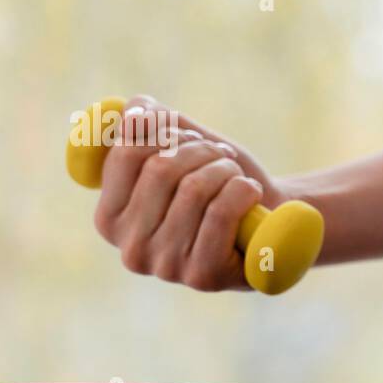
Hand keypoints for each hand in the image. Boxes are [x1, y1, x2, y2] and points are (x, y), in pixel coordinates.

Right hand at [92, 94, 288, 290]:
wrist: (272, 227)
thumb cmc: (222, 188)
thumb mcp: (186, 150)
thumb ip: (154, 125)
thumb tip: (135, 106)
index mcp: (110, 218)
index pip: (125, 153)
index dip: (165, 132)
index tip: (191, 138)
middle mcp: (130, 248)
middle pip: (160, 169)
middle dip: (201, 150)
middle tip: (222, 157)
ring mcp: (165, 267)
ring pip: (193, 189)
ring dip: (225, 170)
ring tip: (236, 177)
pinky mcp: (202, 276)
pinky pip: (220, 213)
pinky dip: (242, 191)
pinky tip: (250, 193)